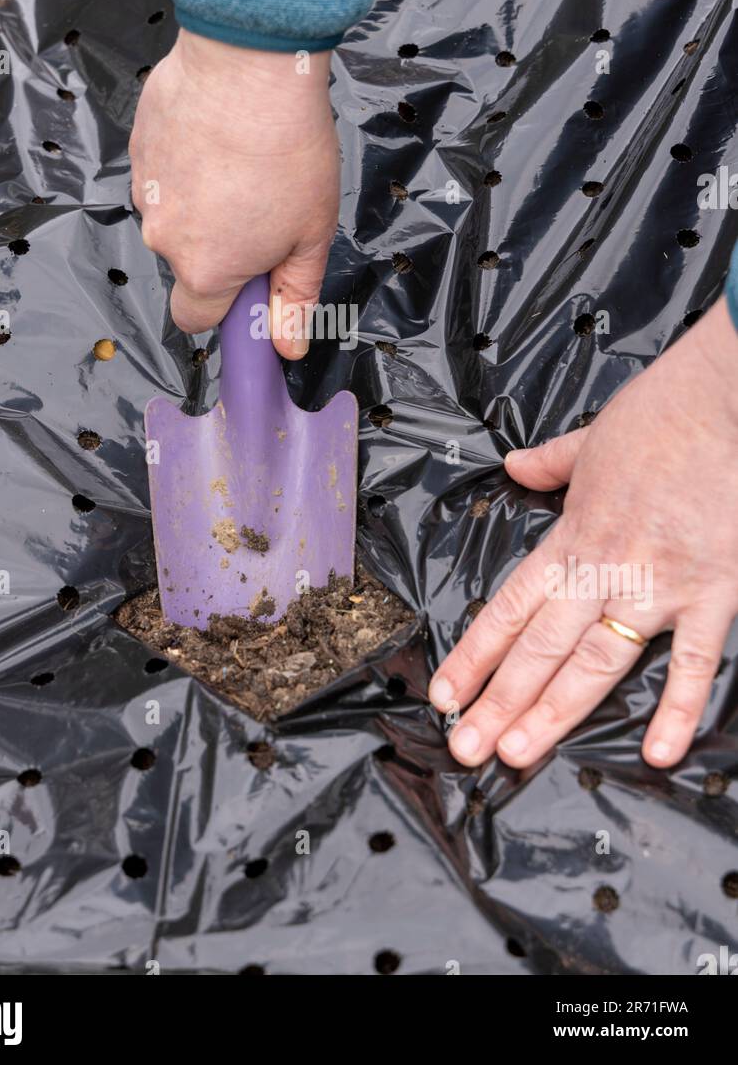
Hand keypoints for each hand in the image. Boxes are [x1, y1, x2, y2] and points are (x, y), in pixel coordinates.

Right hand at [129, 28, 338, 357]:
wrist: (248, 64)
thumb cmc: (286, 148)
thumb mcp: (311, 235)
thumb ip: (295, 296)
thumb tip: (288, 344)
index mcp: (206, 269)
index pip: (196, 319)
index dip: (224, 309)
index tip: (251, 289)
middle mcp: (165, 237)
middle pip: (189, 260)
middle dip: (221, 245)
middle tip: (264, 208)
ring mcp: (145, 190)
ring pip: (176, 213)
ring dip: (204, 201)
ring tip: (245, 164)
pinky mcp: (140, 147)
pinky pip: (164, 172)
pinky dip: (189, 163)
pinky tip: (220, 140)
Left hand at [429, 298, 737, 769]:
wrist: (724, 401)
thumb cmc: (660, 414)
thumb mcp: (588, 438)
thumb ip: (549, 464)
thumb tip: (514, 465)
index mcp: (572, 534)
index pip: (509, 607)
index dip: (473, 656)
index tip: (445, 695)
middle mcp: (605, 568)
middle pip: (540, 647)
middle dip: (498, 702)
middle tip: (465, 748)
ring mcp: (659, 585)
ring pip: (596, 663)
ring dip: (553, 713)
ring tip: (516, 754)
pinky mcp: (714, 592)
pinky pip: (696, 662)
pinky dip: (678, 708)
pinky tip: (658, 753)